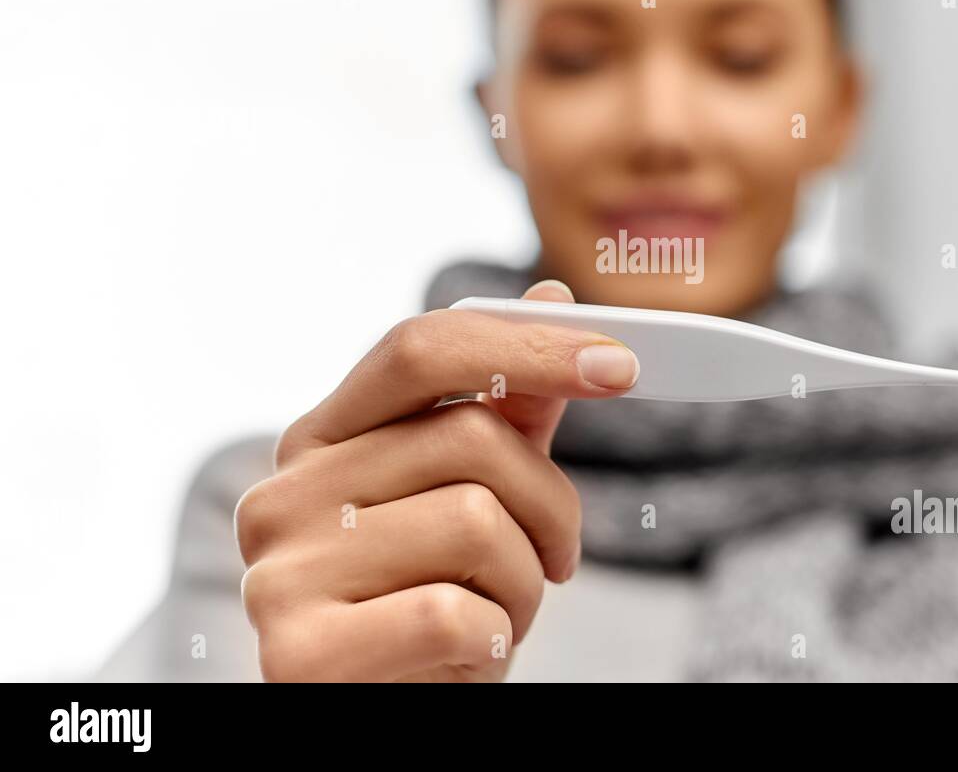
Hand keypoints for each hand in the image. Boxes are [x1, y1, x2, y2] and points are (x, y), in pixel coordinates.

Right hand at [234, 280, 638, 680]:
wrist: (382, 714)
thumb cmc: (430, 603)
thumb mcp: (474, 502)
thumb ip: (507, 409)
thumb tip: (551, 297)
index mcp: (322, 439)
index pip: (422, 348)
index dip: (529, 344)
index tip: (621, 366)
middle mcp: (285, 491)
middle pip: (472, 437)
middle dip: (550, 504)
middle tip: (554, 559)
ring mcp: (282, 569)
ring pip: (477, 522)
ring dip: (525, 584)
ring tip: (497, 614)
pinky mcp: (298, 651)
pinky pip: (451, 612)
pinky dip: (492, 638)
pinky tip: (467, 653)